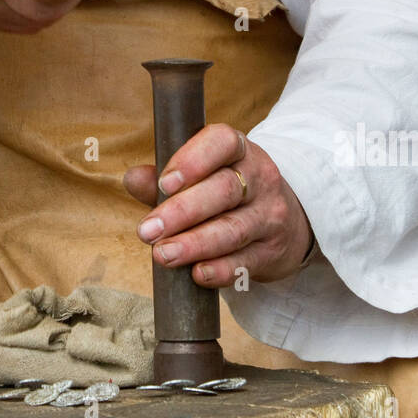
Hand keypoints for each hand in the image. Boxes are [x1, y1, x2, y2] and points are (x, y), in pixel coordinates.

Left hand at [124, 124, 311, 285]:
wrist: (284, 221)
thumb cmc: (228, 194)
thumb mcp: (203, 175)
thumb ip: (166, 179)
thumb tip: (133, 179)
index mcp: (239, 150)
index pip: (222, 142)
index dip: (193, 160)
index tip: (165, 183)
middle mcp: (260, 178)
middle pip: (223, 191)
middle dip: (181, 212)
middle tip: (147, 231)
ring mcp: (269, 215)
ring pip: (233, 230)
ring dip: (194, 245)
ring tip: (163, 255)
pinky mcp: (272, 251)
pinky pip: (245, 262)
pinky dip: (219, 270)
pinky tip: (196, 274)